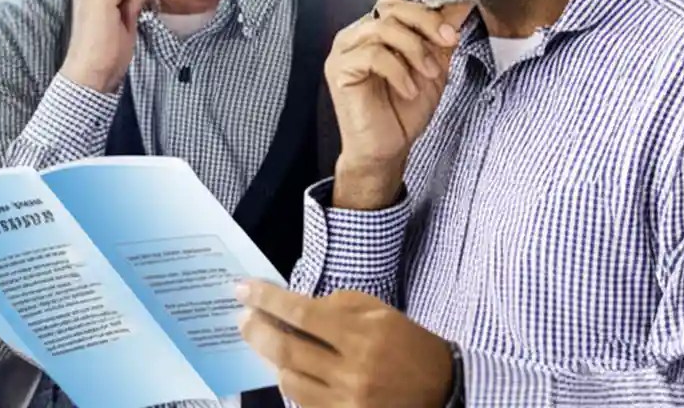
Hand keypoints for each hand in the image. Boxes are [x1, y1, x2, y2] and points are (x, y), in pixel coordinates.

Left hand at [236, 282, 453, 407]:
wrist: (441, 389)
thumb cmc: (406, 342)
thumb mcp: (378, 312)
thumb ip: (335, 306)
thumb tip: (291, 308)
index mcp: (362, 335)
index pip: (301, 314)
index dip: (267, 299)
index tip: (242, 288)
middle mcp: (352, 372)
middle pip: (286, 350)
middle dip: (256, 330)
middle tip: (242, 317)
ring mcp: (347, 403)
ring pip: (288, 381)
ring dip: (272, 359)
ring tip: (266, 342)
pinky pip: (303, 402)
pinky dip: (291, 382)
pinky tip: (288, 367)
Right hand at [325, 0, 471, 209]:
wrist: (387, 150)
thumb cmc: (404, 112)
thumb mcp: (433, 68)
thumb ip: (441, 38)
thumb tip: (461, 5)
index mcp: (377, 30)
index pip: (398, 0)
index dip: (425, 0)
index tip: (455, 10)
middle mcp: (357, 34)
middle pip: (391, 7)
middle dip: (426, 21)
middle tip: (448, 40)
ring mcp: (344, 50)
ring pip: (383, 27)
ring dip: (414, 48)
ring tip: (428, 74)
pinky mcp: (339, 68)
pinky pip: (373, 54)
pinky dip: (398, 70)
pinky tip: (408, 89)